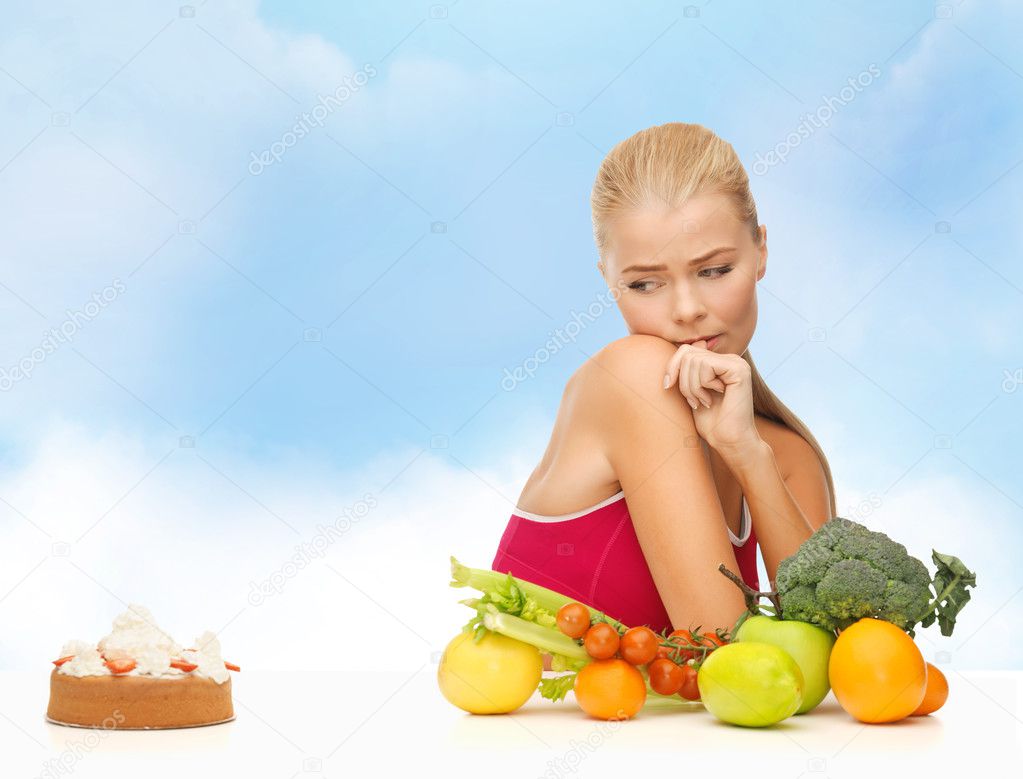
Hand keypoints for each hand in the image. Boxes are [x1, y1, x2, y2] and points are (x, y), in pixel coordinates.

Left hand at [663, 340, 761, 455]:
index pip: (687, 350)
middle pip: (688, 354)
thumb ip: (689, 370)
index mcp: (720, 363)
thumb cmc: (710, 422)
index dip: (672, 367)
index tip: (667, 386)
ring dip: (692, 387)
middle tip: (694, 400)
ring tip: (704, 401)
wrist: (729, 441)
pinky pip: (706, 366)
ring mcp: (736, 363)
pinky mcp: (739, 370)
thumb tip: (687, 344)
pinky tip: (713, 398)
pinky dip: (703, 385)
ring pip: (695, 360)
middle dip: (683, 381)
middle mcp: (730, 359)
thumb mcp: (692, 391)